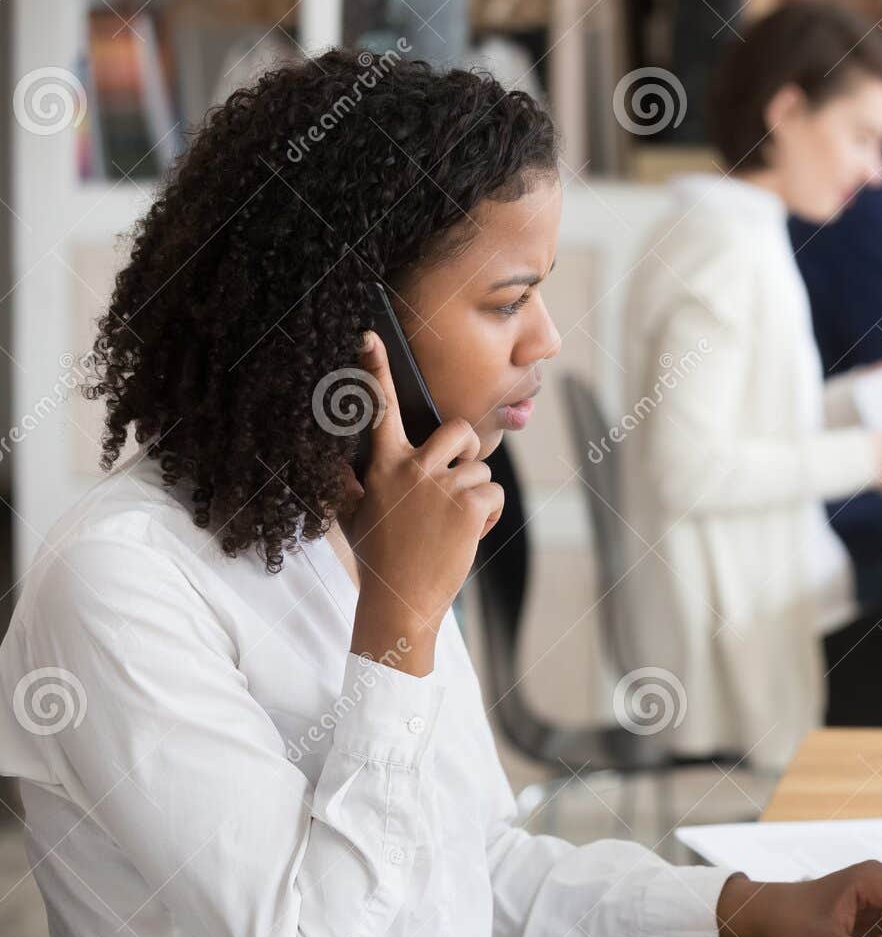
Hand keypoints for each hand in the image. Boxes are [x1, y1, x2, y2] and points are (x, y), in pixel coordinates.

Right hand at [346, 330, 503, 675]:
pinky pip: (493, 493)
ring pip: (481, 469)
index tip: (367, 336)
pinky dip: (488, 516)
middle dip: (467, 450)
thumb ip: (348, 483)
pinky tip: (466, 536)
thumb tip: (332, 465)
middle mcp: (411, 468)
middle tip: (457, 478)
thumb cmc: (379, 557)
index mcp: (382, 465)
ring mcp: (441, 486)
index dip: (373, 371)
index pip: (378, 409)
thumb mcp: (352, 514)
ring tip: (452, 524)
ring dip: (476, 495)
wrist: (400, 601)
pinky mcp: (469, 505)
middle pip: (458, 430)